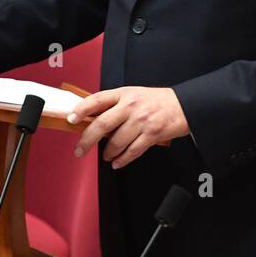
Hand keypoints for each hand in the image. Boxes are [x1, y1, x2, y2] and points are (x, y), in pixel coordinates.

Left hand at [69, 86, 189, 169]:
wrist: (184, 106)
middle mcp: (131, 106)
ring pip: (116, 141)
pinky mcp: (152, 135)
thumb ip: (114, 105)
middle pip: (102, 124)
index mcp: (124, 94)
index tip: (71, 119)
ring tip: (106, 155)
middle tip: (79, 150)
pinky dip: (122, 159)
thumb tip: (91, 119)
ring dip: (107, 152)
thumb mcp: (134, 95)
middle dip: (87, 140)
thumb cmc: (156, 101)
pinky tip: (117, 162)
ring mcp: (142, 121)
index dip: (82, 109)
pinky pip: (132, 151)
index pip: (97, 99)